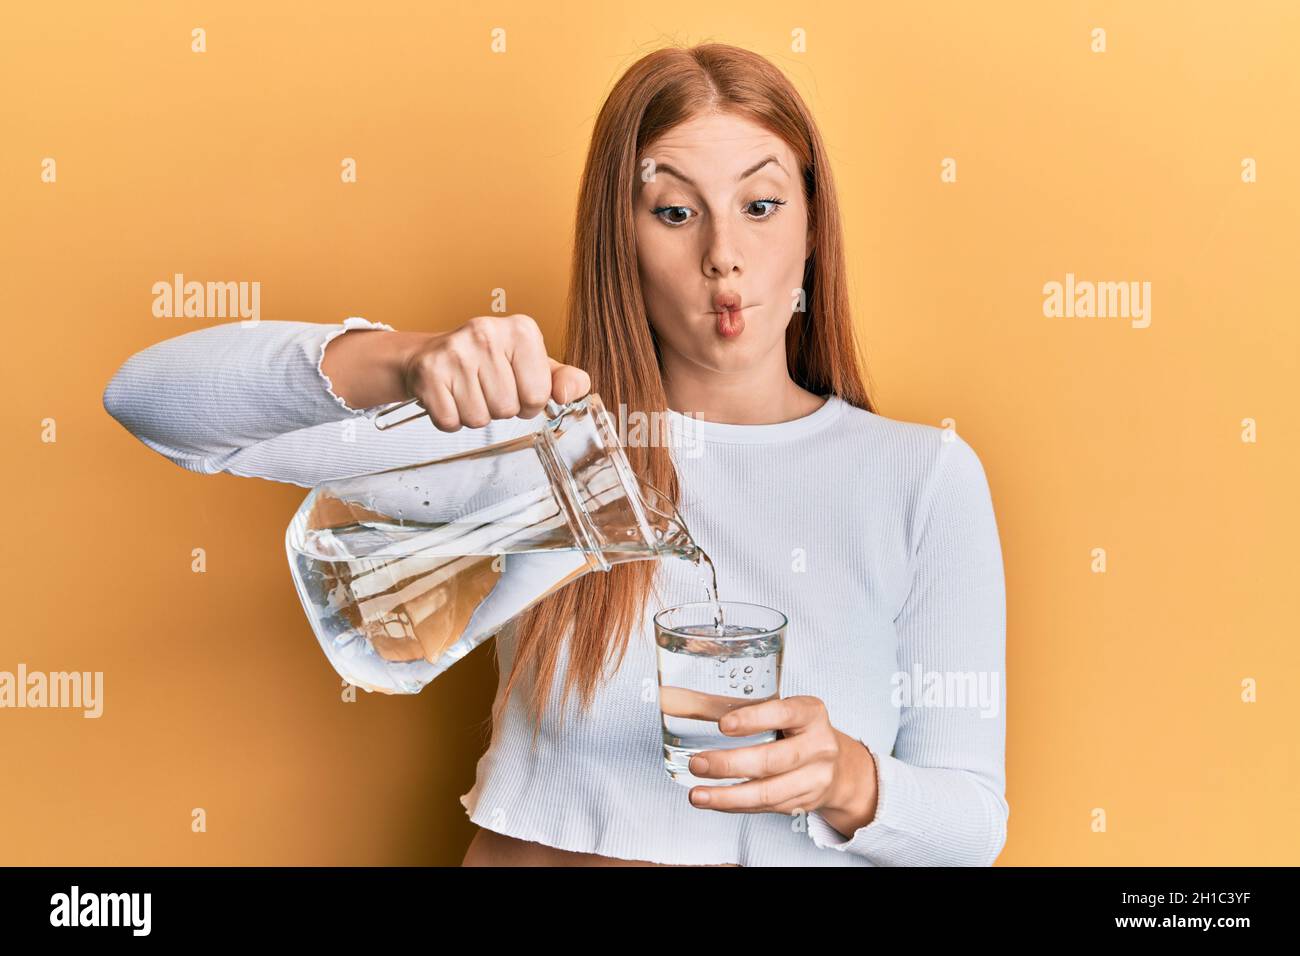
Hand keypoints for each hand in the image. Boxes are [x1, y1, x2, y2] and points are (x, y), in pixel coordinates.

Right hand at [399, 313, 589, 431]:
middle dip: (500, 409)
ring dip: (475, 414)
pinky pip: (450, 421)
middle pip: (508, 409)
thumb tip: (571, 392)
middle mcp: (487, 332)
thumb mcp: (533, 365)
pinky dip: (450, 419)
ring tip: (468, 391)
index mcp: (521, 330)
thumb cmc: (489, 362)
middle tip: (486, 388)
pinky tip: (449, 396)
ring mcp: (455, 351)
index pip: (539, 395)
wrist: (430, 354)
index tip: (515, 386)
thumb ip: (563, 379)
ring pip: (479, 418)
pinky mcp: (428, 372)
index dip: (528, 401)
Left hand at [680, 695, 878, 829]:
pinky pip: (766, 807)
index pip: (783, 713)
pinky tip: (714, 801)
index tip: (722, 724)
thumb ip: (738, 706)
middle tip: (698, 763)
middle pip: (773, 760)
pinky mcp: (804, 803)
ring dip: (728, 796)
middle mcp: (819, 746)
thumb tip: (676, 700)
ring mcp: (815, 778)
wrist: (840, 767)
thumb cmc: (798, 731)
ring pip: (768, 792)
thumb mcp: (781, 710)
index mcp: (811, 713)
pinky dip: (735, 806)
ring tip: (698, 794)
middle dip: (730, 764)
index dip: (752, 719)